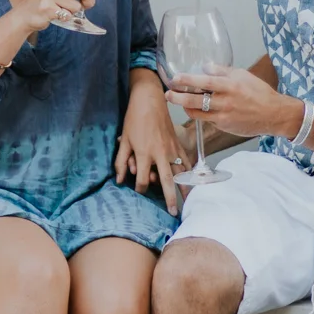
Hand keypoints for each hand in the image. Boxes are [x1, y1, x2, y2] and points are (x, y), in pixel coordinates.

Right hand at [16, 0, 100, 33]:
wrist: (27, 13)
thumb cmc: (49, 0)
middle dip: (88, 1)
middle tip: (83, 5)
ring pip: (77, 6)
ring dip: (74, 11)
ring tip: (64, 9)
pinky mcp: (46, 8)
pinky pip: (67, 15)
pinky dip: (66, 17)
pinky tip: (57, 14)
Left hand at [115, 70, 185, 215]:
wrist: (149, 100)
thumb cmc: (134, 119)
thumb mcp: (124, 140)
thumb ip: (121, 161)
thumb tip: (119, 179)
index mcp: (144, 153)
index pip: (142, 180)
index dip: (139, 188)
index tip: (138, 189)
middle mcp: (160, 154)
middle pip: (166, 181)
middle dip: (170, 198)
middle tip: (174, 212)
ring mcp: (172, 149)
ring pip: (181, 173)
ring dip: (185, 188)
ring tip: (189, 202)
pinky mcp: (179, 144)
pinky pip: (187, 161)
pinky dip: (191, 172)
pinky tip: (194, 181)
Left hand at [166, 63, 303, 141]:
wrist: (273, 114)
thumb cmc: (259, 92)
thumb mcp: (242, 75)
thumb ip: (222, 71)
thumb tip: (204, 67)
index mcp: (230, 86)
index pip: (204, 82)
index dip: (187, 81)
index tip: (175, 78)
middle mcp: (225, 102)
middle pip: (195, 101)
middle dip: (177, 98)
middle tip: (168, 94)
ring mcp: (223, 117)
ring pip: (197, 113)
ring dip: (185, 107)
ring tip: (179, 101)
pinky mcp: (224, 126)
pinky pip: (207, 119)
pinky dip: (201, 113)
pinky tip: (198, 108)